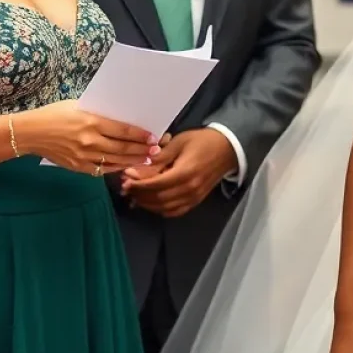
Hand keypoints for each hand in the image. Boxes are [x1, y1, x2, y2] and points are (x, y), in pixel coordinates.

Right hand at [17, 100, 160, 174]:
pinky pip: (102, 169)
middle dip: (142, 150)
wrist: (31, 133)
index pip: (123, 131)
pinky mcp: (78, 166)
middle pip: (123, 148)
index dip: (141, 136)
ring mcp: (84, 156)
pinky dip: (116, 168)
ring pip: (115, 160)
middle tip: (156, 151)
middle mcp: (90, 140)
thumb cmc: (55, 113)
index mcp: (91, 122)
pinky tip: (126, 166)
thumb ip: (99, 114)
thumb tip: (121, 116)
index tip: (153, 137)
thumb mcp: (78, 106)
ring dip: (133, 161)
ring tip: (146, 160)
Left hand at [121, 128, 237, 216]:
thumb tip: (137, 169)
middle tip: (126, 187)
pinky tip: (151, 202)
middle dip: (139, 194)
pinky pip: (174, 211)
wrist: (226, 148)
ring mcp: (193, 197)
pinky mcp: (195, 201)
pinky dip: (160, 209)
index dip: (139, 184)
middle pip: (158, 198)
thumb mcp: (178, 142)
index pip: (156, 184)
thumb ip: (159, 157)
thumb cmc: (201, 141)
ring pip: (164, 208)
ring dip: (147, 203)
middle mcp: (189, 189)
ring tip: (135, 194)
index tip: (126, 179)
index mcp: (185, 172)